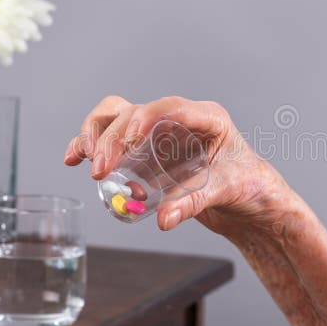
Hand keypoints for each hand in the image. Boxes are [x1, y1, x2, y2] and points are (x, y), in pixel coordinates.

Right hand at [64, 95, 294, 236]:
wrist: (252, 202)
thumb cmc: (250, 187)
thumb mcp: (226, 191)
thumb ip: (194, 202)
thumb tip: (163, 219)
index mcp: (207, 118)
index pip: (169, 107)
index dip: (144, 117)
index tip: (128, 139)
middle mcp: (180, 120)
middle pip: (136, 113)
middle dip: (113, 137)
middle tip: (101, 169)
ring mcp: (162, 134)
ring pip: (118, 117)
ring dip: (96, 135)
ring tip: (87, 161)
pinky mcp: (149, 152)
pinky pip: (115, 140)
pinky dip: (93, 146)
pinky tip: (74, 159)